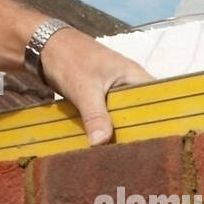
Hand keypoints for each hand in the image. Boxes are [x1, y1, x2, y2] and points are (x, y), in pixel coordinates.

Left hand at [36, 28, 152, 144]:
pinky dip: (104, 129)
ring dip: (119, 133)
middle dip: (136, 133)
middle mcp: (129, 85)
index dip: (160, 122)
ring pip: (123, 118)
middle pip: (141, 114)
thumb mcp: (84, 89)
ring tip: (120, 156)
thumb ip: (95, 116)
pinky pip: (108, 118)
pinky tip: (102, 146)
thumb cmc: (70, 58)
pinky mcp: (101, 100)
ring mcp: (114, 93)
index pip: (158, 102)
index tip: (157, 144)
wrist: (44, 48)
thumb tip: (101, 143)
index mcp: (135, 77)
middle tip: (134, 155)